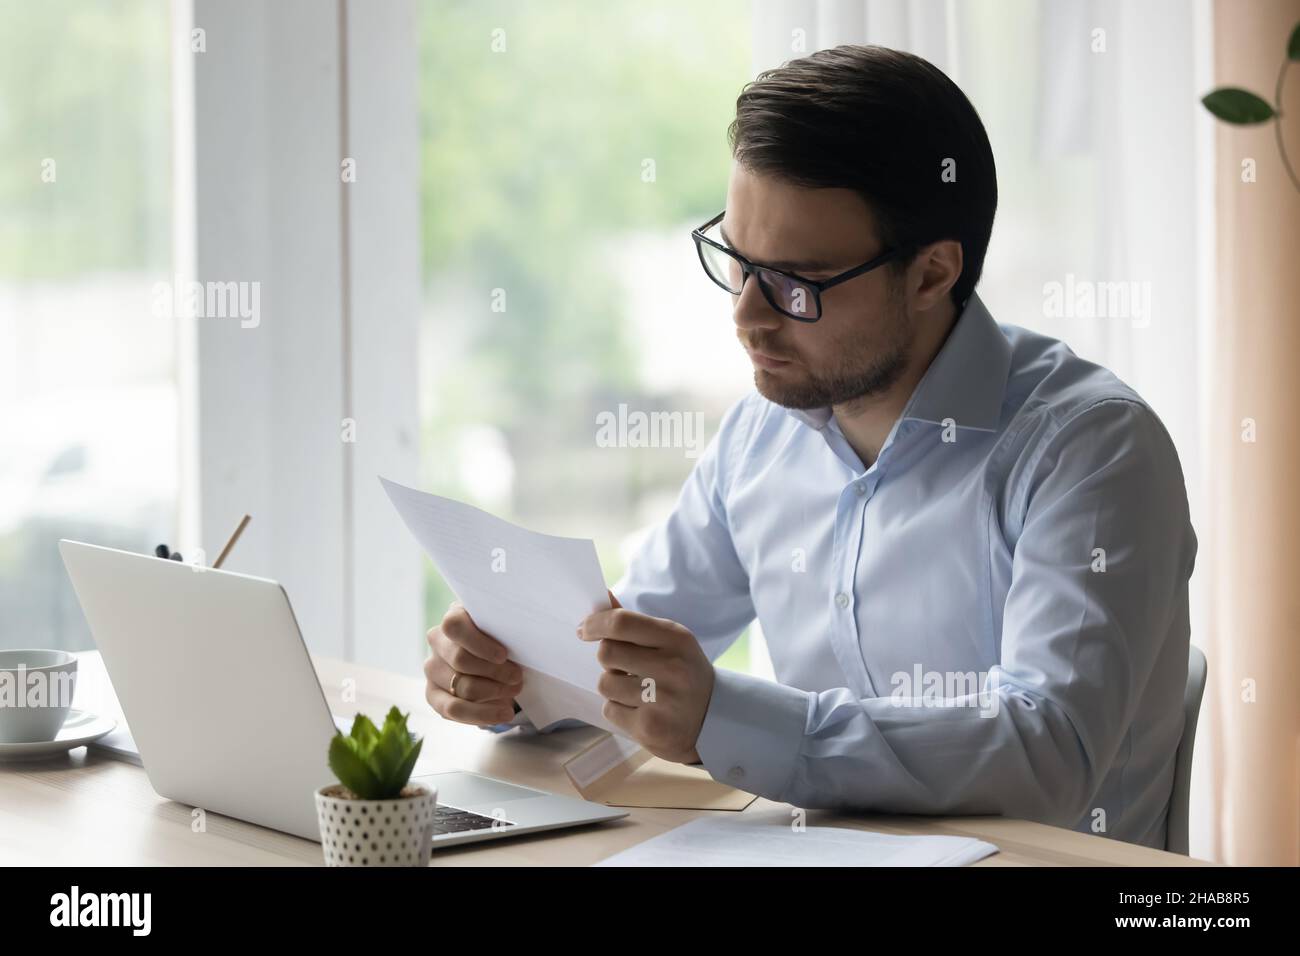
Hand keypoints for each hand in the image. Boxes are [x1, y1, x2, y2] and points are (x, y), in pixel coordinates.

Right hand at [424, 601, 524, 726]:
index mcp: (454, 617)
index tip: (504, 655)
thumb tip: (521, 640)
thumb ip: (506, 630)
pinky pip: (453, 710)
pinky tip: (503, 713)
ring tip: (514, 691)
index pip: (455, 626)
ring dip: (493, 693)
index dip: (479, 643)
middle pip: (461, 660)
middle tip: (517, 677)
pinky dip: (482, 714)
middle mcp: (437, 641)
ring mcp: (432, 668)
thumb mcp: (505, 628)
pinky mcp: (433, 694)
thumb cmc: (502, 638)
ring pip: (461, 687)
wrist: (495, 656)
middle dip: (495, 672)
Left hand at [579, 592, 713, 763]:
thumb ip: (634, 622)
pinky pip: (610, 709)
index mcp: (676, 639)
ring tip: (636, 690)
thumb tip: (603, 597)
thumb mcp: (669, 641)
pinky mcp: (649, 727)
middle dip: (607, 658)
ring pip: (605, 683)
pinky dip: (618, 708)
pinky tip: (639, 709)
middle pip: (607, 653)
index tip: (584, 629)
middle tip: (620, 664)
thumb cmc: (683, 672)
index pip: (621, 623)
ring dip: (613, 685)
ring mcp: (661, 700)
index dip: (595, 623)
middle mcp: (671, 668)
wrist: (715, 719)